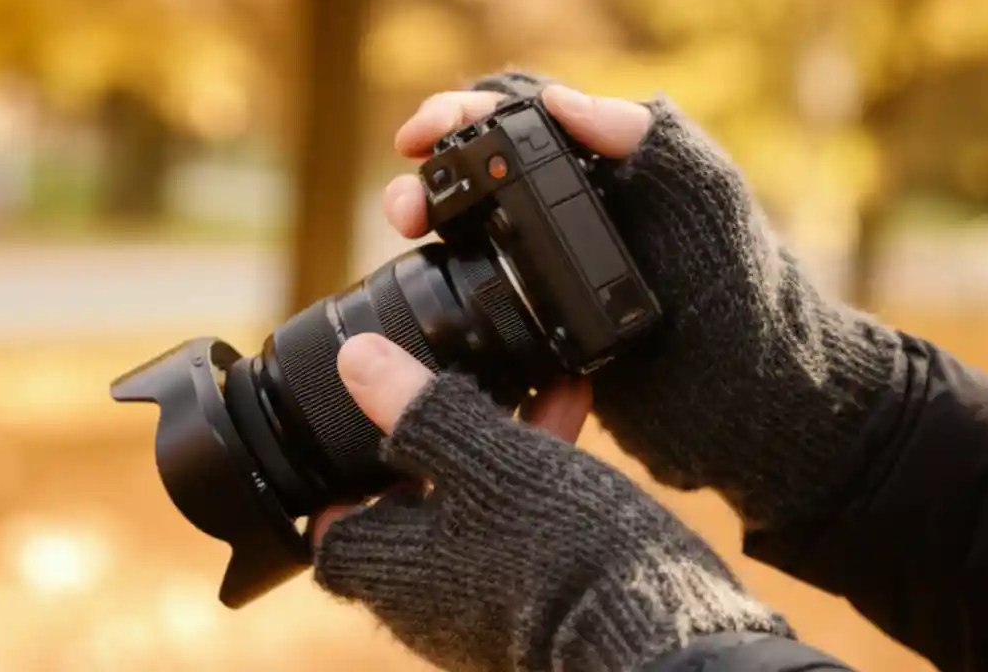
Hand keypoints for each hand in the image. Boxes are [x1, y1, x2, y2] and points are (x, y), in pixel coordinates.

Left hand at [310, 333, 786, 670]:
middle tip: (452, 395)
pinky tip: (570, 409)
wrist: (655, 627)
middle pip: (405, 514)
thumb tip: (356, 359)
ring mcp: (483, 608)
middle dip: (433, 446)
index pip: (332, 534)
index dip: (338, 482)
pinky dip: (533, 475)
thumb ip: (421, 411)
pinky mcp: (537, 604)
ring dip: (494, 447)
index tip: (355, 434)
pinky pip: (519, 529)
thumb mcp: (484, 461)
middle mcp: (429, 602)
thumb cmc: (558, 551)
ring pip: (471, 512)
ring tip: (532, 386)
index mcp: (395, 573)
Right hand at [377, 72, 901, 535]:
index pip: (525, 113)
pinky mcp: (551, 328)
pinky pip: (486, 291)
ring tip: (407, 240)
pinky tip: (430, 291)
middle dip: (432, 172)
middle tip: (405, 210)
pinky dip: (449, 282)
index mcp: (617, 167)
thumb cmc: (747, 303)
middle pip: (486, 168)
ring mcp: (564, 270)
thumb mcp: (709, 210)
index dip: (462, 113)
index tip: (416, 137)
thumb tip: (565, 100)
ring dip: (432, 223)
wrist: (756, 413)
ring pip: (477, 228)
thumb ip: (656, 146)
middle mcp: (585, 210)